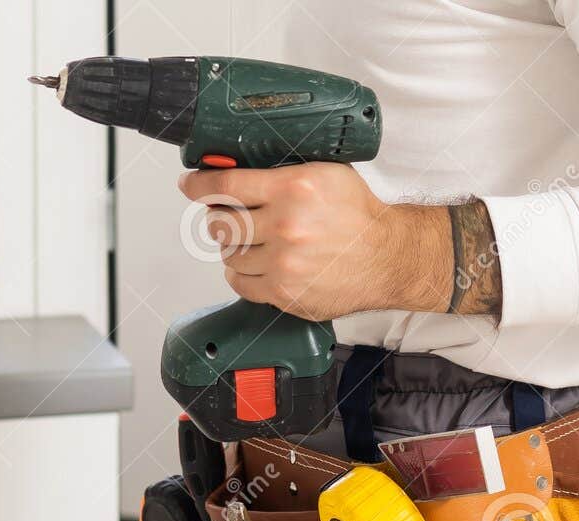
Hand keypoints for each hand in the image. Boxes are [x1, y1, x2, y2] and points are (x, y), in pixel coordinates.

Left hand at [177, 162, 451, 320]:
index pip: (225, 185)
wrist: (388, 257)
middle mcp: (285, 225)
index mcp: (294, 188)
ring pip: (229, 254)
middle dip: (219, 218)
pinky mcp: (284, 292)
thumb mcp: (325, 174)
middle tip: (227, 216)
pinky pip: (240, 283)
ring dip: (233, 247)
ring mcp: (283, 262)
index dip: (198, 184)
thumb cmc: (360, 215)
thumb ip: (282, 172)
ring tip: (252, 241)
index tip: (190, 184)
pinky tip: (256, 264)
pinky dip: (241, 273)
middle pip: (221, 222)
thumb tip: (237, 170)